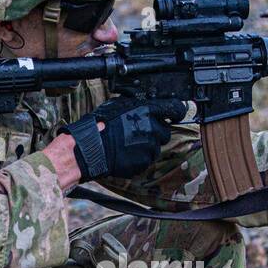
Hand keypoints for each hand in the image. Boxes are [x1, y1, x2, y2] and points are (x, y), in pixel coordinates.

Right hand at [59, 97, 187, 181]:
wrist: (91, 147)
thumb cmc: (101, 124)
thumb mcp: (120, 104)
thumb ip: (138, 105)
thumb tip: (147, 104)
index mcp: (147, 111)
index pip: (175, 109)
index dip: (176, 111)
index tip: (175, 114)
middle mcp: (152, 129)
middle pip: (165, 131)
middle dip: (156, 132)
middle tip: (140, 132)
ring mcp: (149, 148)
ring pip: (155, 147)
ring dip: (147, 145)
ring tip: (128, 144)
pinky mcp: (143, 163)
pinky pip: (146, 159)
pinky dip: (139, 157)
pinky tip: (125, 153)